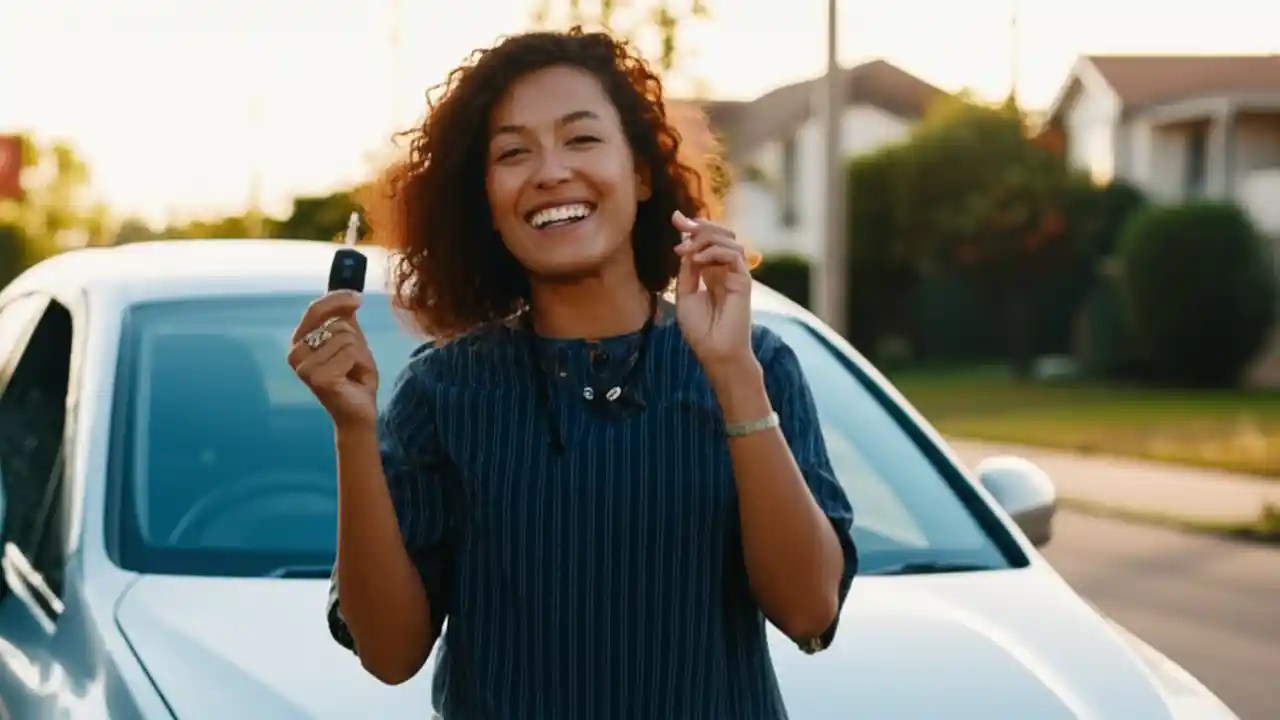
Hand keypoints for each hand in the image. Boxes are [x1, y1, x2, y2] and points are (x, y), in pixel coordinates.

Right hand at [288, 290, 378, 428]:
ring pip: (346, 337)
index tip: (357, 298)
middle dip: (356, 340)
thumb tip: (347, 290)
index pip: (315, 310)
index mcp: (299, 342)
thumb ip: (345, 319)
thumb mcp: (351, 342)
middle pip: (337, 324)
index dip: (337, 299)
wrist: (359, 412)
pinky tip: (354, 378)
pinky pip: (351, 352)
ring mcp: (304, 367)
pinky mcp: (318, 378)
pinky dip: (361, 363)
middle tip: (354, 362)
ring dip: (360, 353)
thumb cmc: (354, 377)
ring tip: (353, 371)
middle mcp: (296, 354)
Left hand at [672, 210, 755, 377]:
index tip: (675, 218)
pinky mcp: (743, 281)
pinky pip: (733, 255)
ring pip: (729, 240)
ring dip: (705, 238)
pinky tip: (698, 260)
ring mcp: (736, 274)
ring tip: (687, 249)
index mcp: (712, 272)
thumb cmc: (700, 330)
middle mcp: (726, 270)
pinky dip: (714, 252)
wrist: (714, 352)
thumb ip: (688, 270)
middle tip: (680, 224)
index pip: (707, 241)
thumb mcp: (685, 294)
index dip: (693, 227)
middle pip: (721, 234)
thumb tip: (685, 246)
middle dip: (700, 225)